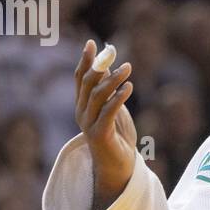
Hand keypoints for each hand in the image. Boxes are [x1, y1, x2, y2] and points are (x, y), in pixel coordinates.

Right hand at [74, 39, 135, 209]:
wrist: (119, 166)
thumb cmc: (118, 137)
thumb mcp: (114, 109)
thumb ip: (110, 90)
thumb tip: (111, 65)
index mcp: (83, 105)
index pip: (80, 78)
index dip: (85, 61)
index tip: (92, 43)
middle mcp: (81, 113)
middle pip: (87, 84)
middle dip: (100, 66)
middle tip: (115, 53)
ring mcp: (88, 124)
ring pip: (97, 95)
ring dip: (113, 79)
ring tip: (128, 68)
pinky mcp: (100, 134)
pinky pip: (108, 111)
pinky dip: (118, 98)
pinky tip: (129, 87)